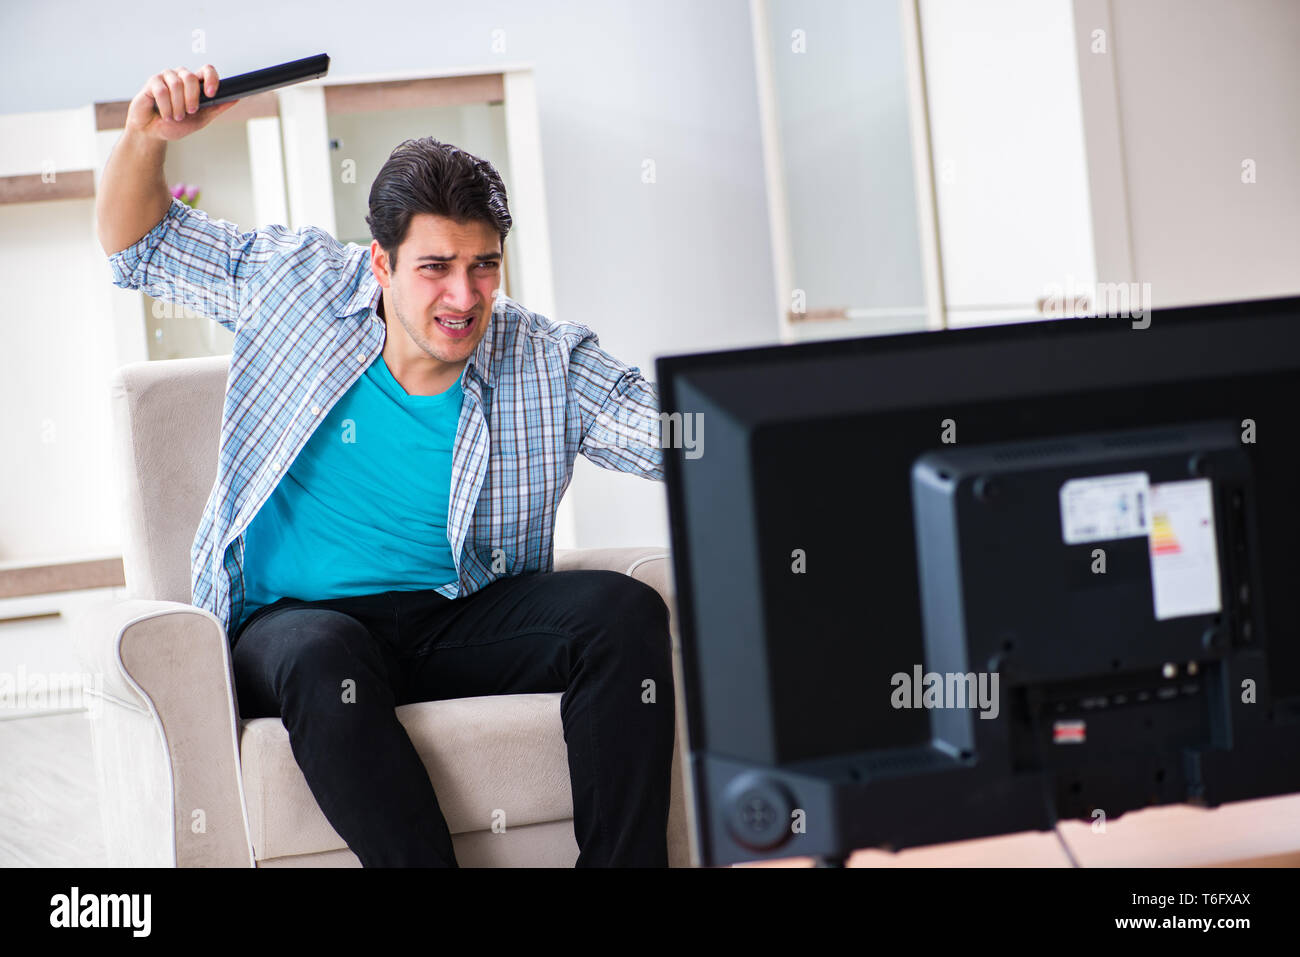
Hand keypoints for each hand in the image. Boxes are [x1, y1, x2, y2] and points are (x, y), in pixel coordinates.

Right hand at [124, 65, 239, 140]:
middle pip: (190, 77)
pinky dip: (165, 107)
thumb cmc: (176, 124)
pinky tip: (166, 115)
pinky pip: (161, 90)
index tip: (211, 93)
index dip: (211, 78)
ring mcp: (166, 77)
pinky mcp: (152, 82)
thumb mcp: (201, 119)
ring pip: (176, 84)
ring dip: (177, 106)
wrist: (154, 132)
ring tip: (176, 117)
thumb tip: (236, 98)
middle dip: (192, 99)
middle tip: (190, 112)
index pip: (207, 70)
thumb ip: (217, 108)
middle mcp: (181, 77)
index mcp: (195, 84)